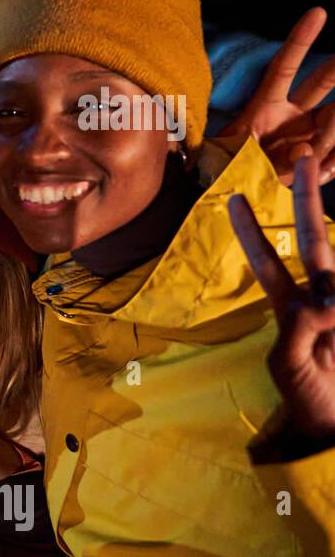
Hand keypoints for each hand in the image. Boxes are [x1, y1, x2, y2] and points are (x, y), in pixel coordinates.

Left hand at [219, 7, 334, 185]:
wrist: (228, 198)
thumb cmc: (219, 172)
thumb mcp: (224, 158)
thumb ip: (255, 150)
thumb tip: (303, 146)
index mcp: (264, 106)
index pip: (284, 67)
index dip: (300, 40)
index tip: (318, 11)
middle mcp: (290, 114)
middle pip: (321, 81)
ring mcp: (309, 132)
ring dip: (331, 135)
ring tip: (307, 156)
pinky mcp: (319, 156)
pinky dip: (332, 163)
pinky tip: (320, 170)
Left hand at [229, 152, 334, 447]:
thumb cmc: (310, 397)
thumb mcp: (289, 365)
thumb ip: (298, 333)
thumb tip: (324, 305)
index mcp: (293, 310)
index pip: (268, 263)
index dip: (252, 232)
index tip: (231, 198)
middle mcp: (323, 299)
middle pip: (314, 241)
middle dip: (308, 201)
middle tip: (304, 158)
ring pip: (334, 269)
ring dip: (328, 280)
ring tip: (326, 334)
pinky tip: (331, 323)